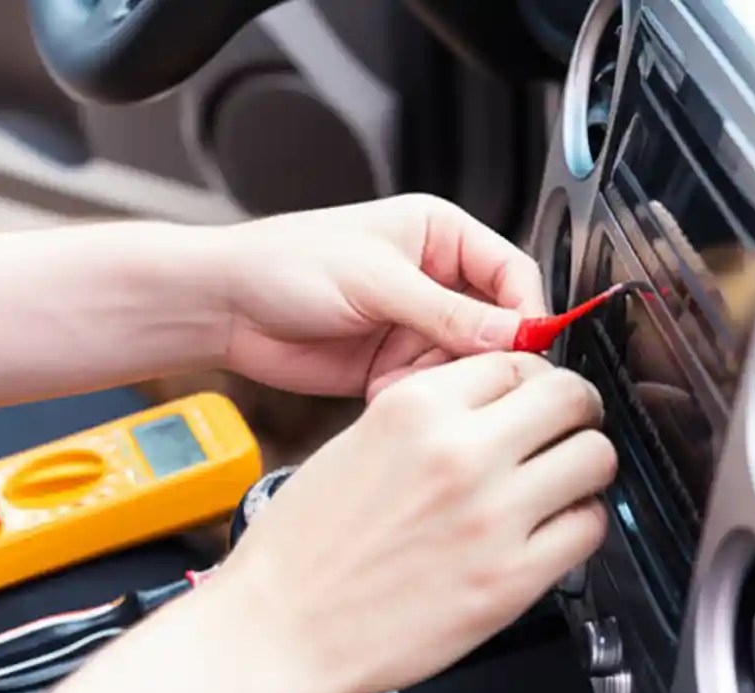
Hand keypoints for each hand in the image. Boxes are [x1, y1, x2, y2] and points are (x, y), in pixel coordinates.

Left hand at [211, 194, 546, 398]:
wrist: (224, 306)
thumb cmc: (284, 264)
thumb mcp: (376, 281)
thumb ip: (448, 313)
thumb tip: (513, 335)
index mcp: (440, 234)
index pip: (512, 273)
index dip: (526, 311)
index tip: (529, 347)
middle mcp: (434, 278)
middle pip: (495, 325)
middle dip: (483, 355)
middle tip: (469, 375)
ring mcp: (413, 324)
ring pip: (463, 364)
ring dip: (441, 379)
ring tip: (405, 377)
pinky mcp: (392, 363)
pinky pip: (427, 388)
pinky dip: (412, 395)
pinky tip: (382, 388)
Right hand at [211, 352, 616, 692]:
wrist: (281, 631)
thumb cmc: (304, 547)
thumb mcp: (356, 444)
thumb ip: (430, 417)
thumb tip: (495, 404)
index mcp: (413, 409)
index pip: (514, 361)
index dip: (531, 379)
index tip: (533, 396)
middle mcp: (459, 452)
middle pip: (569, 395)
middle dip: (575, 409)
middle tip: (568, 428)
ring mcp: (492, 516)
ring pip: (595, 456)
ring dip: (587, 463)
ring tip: (566, 479)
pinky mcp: (511, 579)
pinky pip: (590, 527)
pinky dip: (582, 522)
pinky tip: (555, 528)